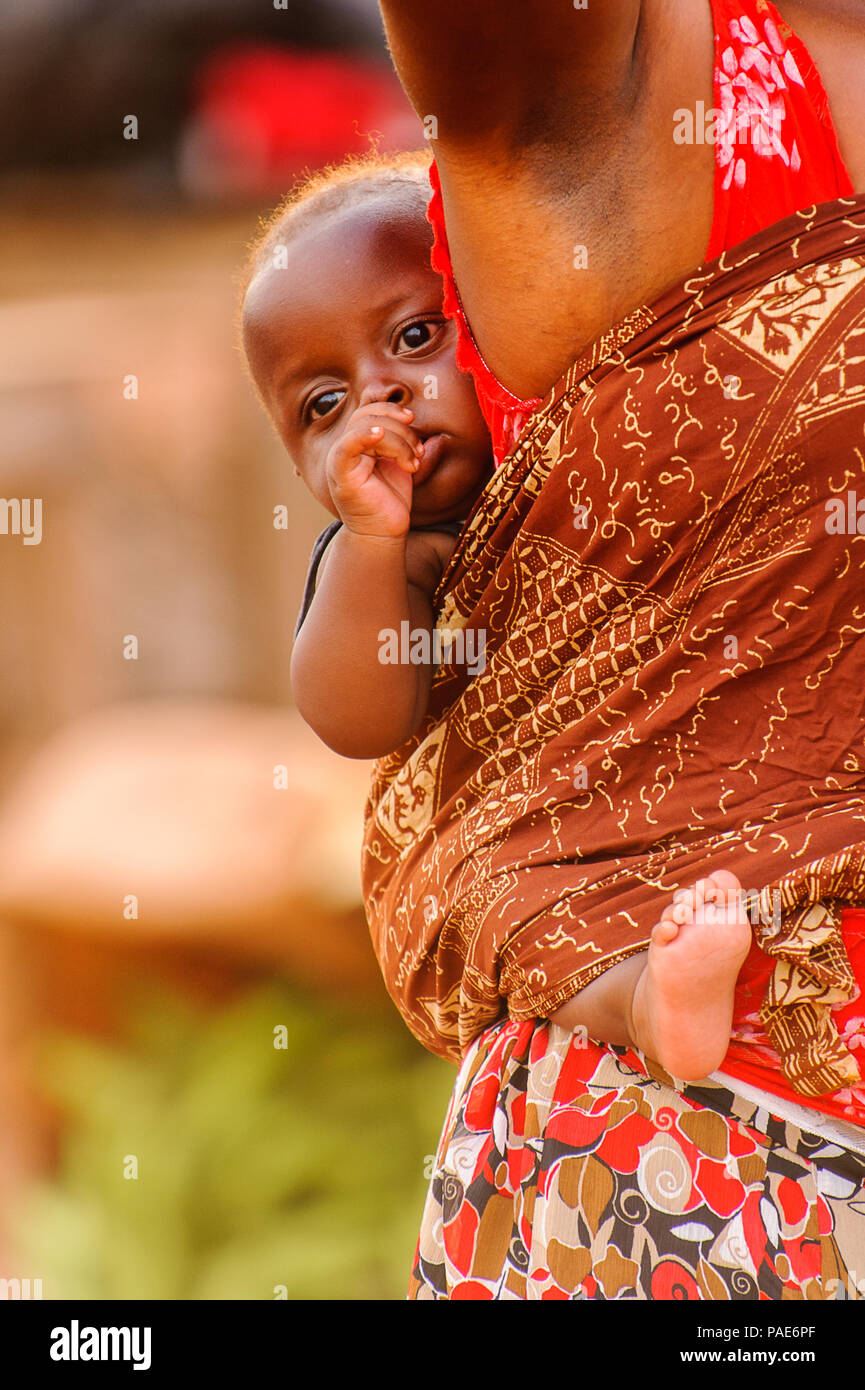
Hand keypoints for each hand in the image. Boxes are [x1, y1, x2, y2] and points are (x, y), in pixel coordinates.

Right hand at [325, 402, 422, 538]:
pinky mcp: (340, 473)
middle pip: (369, 416)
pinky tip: (379, 437)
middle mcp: (346, 447)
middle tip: (418, 451)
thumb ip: (404, 441)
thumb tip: (419, 421)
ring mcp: (340, 458)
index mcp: (358, 442)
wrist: (382, 532)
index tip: (412, 420)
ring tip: (412, 463)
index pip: (370, 411)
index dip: (391, 409)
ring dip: (398, 442)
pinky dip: (364, 435)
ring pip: (367, 428)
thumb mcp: (401, 464)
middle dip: (400, 429)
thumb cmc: (390, 501)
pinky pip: (347, 445)